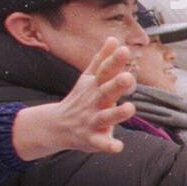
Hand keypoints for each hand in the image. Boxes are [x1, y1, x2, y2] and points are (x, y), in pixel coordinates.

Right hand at [12, 37, 136, 159]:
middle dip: (116, 85)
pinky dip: (108, 145)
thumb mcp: (88, 78)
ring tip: (130, 108)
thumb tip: (114, 38)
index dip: (114, 61)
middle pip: (105, 92)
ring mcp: (91, 120)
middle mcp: (93, 102)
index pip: (104, 71)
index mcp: (94, 86)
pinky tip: (118, 146)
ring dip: (117, 113)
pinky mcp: (91, 138)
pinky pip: (100, 143)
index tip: (124, 49)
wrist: (56, 126)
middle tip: (129, 77)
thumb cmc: (80, 99)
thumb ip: (102, 60)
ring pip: (105, 117)